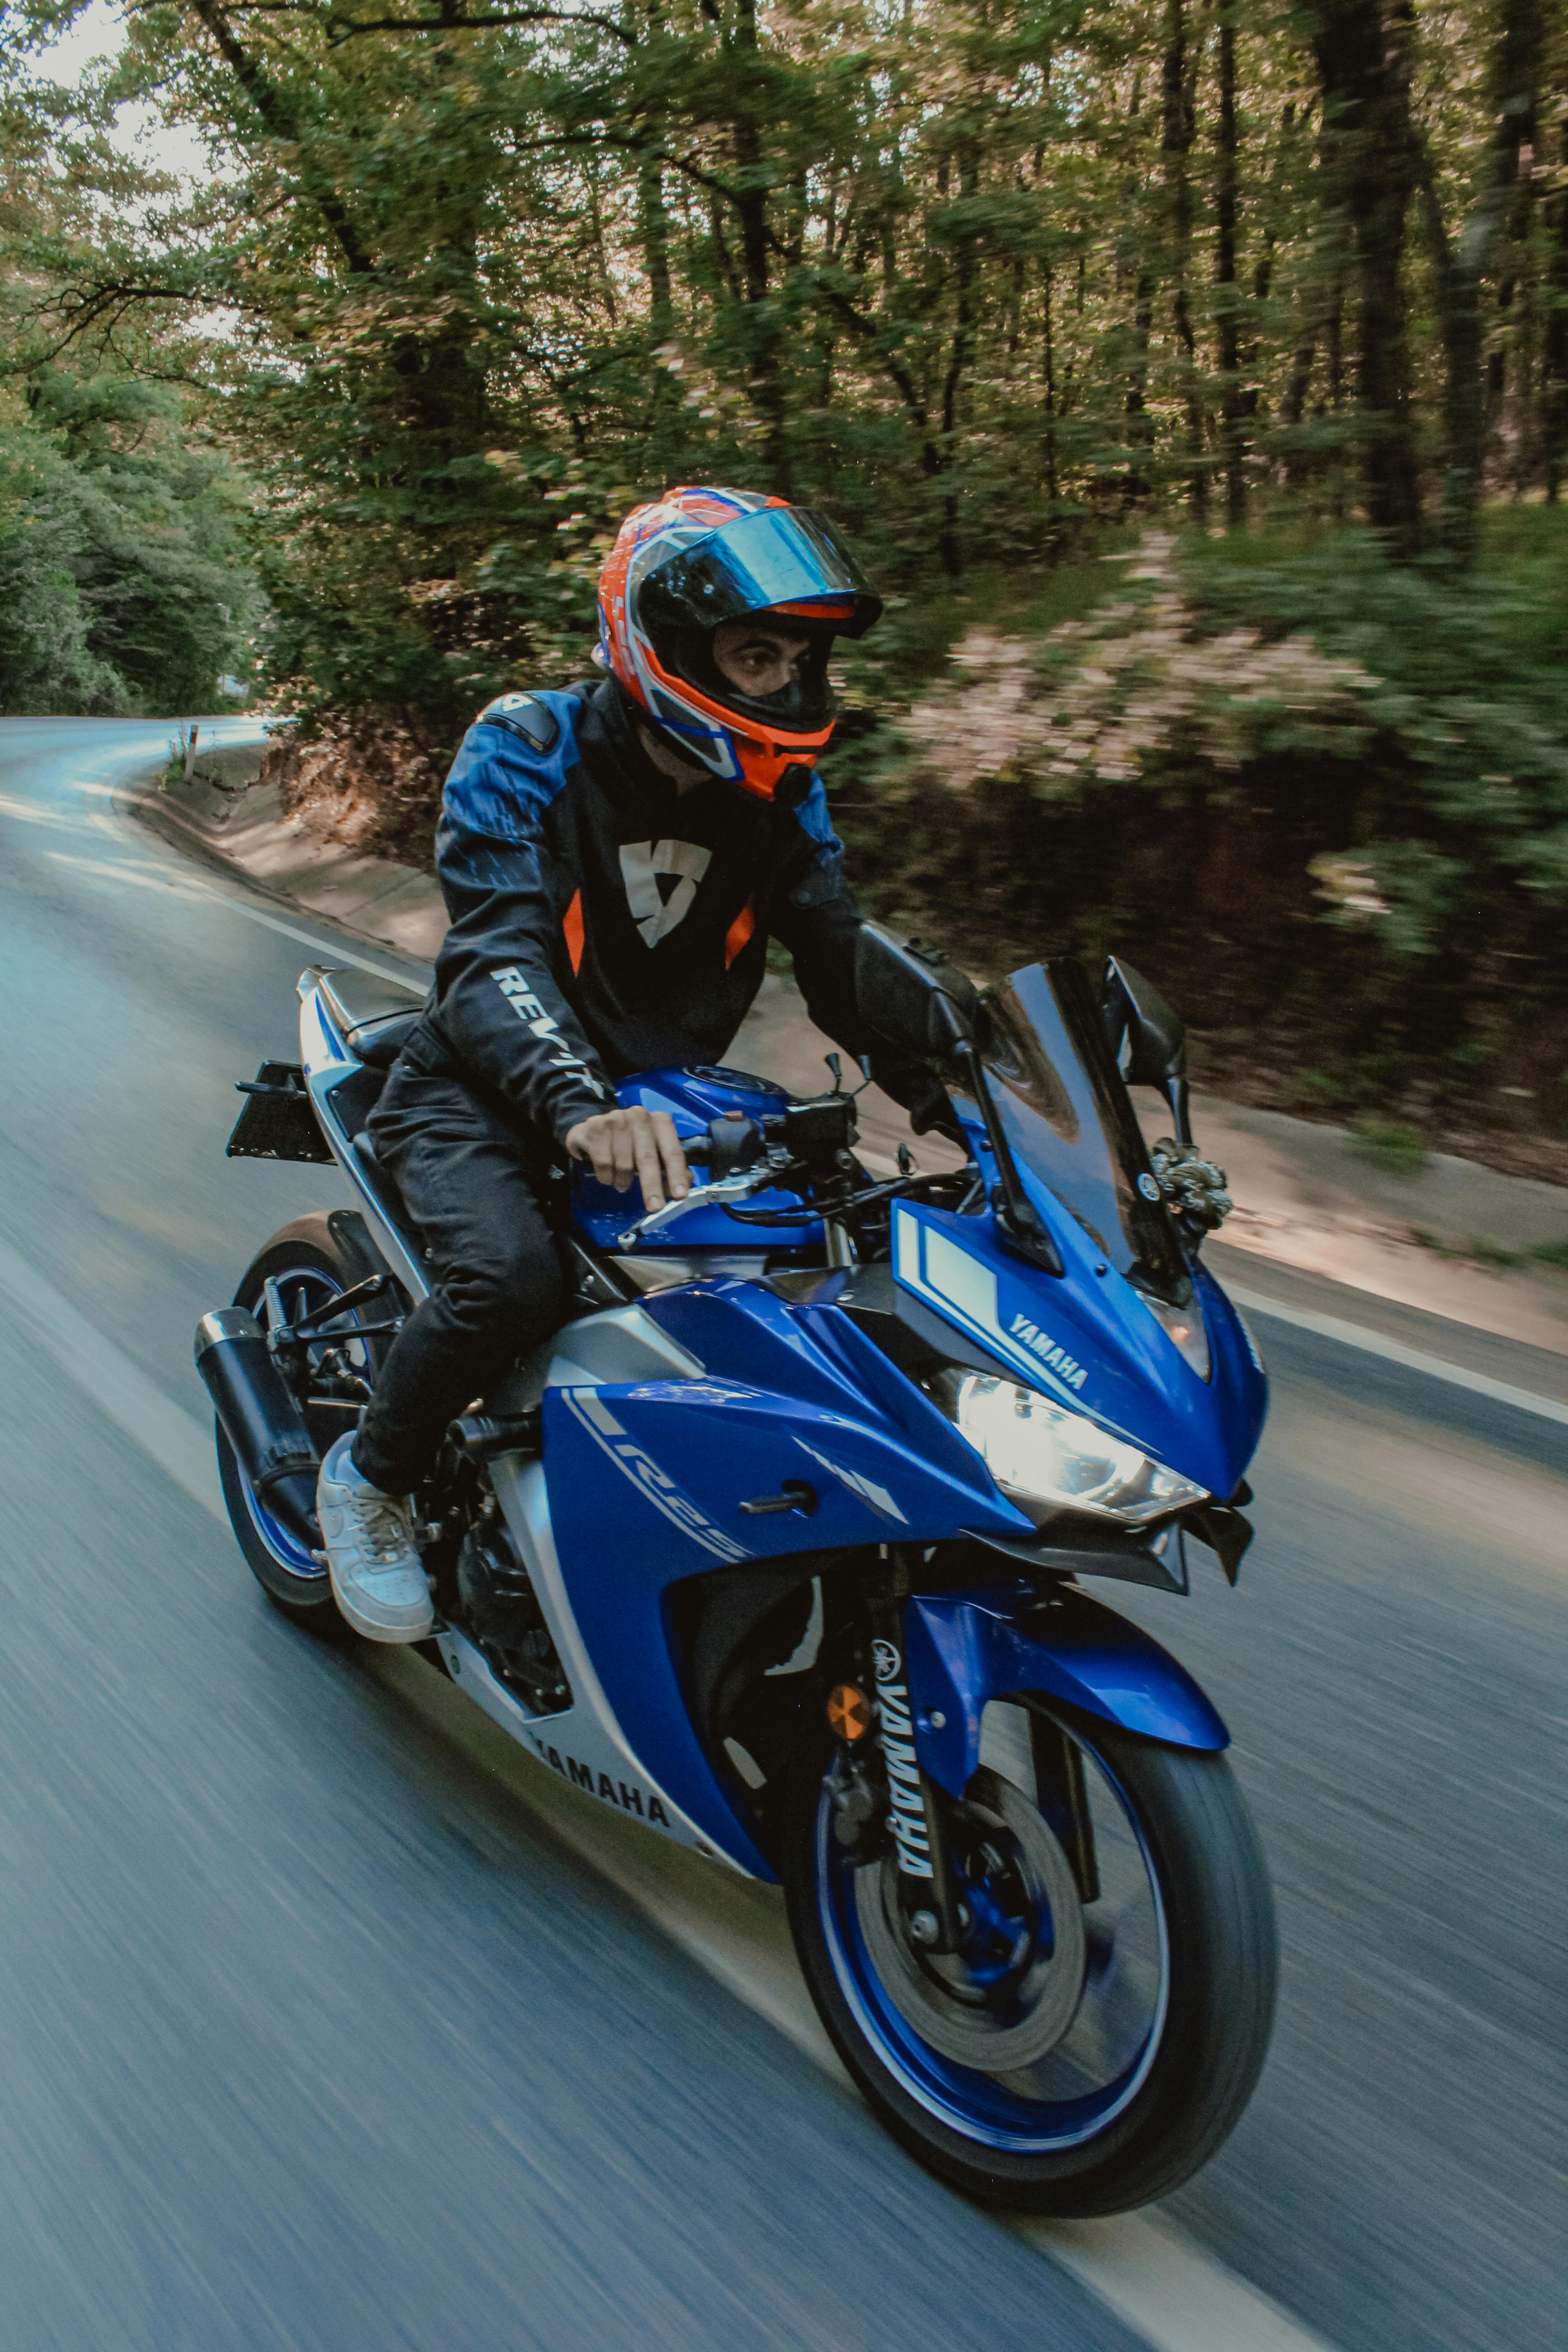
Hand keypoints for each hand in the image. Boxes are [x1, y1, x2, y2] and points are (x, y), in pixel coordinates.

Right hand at [564, 1107, 690, 1209]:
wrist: (595, 1128)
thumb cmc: (631, 1143)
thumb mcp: (654, 1151)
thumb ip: (670, 1167)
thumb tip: (683, 1188)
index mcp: (660, 1121)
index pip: (672, 1151)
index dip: (677, 1174)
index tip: (680, 1196)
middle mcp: (639, 1116)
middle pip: (647, 1158)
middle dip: (652, 1186)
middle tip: (654, 1208)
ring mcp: (615, 1119)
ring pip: (623, 1164)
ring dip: (623, 1182)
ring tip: (622, 1183)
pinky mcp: (594, 1127)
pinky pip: (603, 1163)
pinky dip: (606, 1176)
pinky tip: (607, 1175)